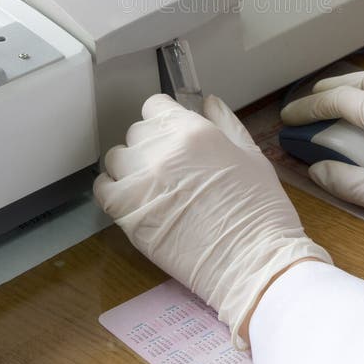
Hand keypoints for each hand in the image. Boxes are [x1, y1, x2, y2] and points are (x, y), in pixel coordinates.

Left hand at [94, 94, 330, 345]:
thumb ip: (226, 124)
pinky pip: (103, 188)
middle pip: (136, 132)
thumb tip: (207, 101)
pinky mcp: (126, 211)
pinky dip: (113, 191)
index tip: (172, 136)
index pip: (155, 106)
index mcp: (192, 130)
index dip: (163, 120)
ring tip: (151, 188)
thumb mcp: (251, 155)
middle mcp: (161, 148)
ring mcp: (140, 179)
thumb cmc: (260, 210)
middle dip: (150, 145)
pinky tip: (134, 202)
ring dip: (130, 168)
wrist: (252, 261)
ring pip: (117, 158)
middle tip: (170, 169)